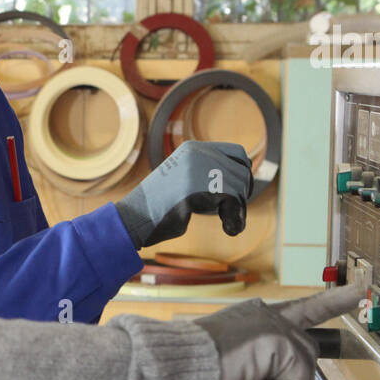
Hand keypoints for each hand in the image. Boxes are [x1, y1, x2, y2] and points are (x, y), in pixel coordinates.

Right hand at [115, 141, 252, 248]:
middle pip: (241, 173)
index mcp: (193, 149)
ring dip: (238, 211)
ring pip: (239, 188)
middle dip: (242, 197)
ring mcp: (197, 169)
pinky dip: (235, 219)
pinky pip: (233, 201)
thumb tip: (244, 177)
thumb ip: (207, 174)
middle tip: (233, 216)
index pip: (237, 153)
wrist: (135, 218)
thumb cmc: (161, 206)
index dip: (244, 174)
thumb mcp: (185, 180)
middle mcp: (197, 154)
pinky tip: (228, 230)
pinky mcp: (197, 188)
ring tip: (230, 225)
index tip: (240, 195)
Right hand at [192, 285, 362, 379]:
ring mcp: (274, 325)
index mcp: (257, 318)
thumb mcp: (242, 379)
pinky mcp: (278, 340)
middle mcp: (269, 315)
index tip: (360, 291)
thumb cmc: (198, 370)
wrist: (176, 364)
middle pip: (304, 357)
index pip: (304, 310)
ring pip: (302, 371)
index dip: (333, 301)